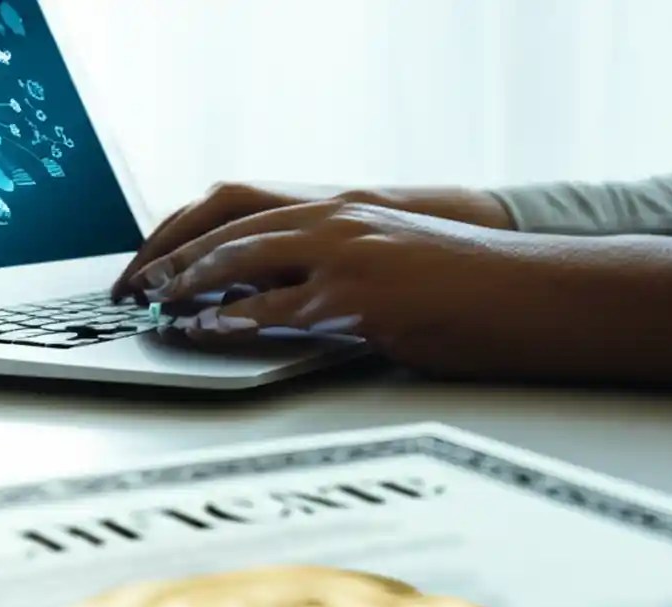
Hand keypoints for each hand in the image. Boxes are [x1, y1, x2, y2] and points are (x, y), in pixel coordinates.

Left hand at [114, 183, 514, 301]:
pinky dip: (232, 320)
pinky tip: (205, 331)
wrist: (532, 293)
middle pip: (230, 231)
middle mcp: (337, 221)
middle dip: (175, 260)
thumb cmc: (470, 287)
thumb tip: (284, 301)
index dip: (194, 240)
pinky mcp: (361, 297)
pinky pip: (278, 307)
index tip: (160, 263)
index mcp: (342, 210)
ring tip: (158, 309)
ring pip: (243, 260)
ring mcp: (347, 255)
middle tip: (139, 287)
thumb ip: (338, 271)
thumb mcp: (393, 262)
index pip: (244, 215)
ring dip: (191, 286)